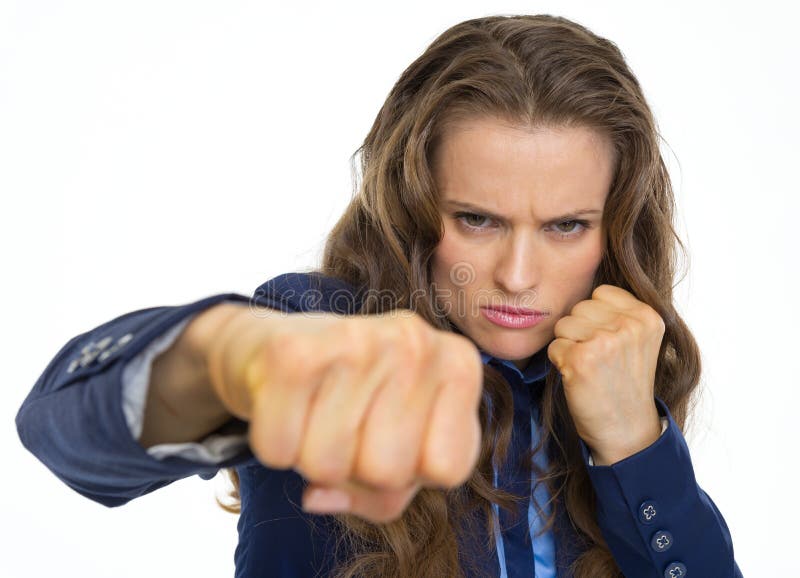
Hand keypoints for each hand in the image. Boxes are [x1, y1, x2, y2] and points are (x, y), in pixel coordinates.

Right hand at [206, 307, 483, 522]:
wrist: (283, 344)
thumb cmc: (355, 403)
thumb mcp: (399, 448)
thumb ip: (386, 496)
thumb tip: (319, 497)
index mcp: (458, 362)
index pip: (447, 470)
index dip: (412, 473)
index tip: (391, 435)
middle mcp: (416, 341)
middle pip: (389, 471)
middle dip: (357, 468)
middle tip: (345, 424)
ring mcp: (356, 338)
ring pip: (328, 468)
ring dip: (310, 457)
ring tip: (315, 412)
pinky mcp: (292, 350)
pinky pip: (279, 451)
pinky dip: (274, 445)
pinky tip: (286, 406)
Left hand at [546, 284, 664, 465]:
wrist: (627, 431)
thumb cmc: (625, 384)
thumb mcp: (637, 341)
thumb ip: (620, 313)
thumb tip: (581, 277)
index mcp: (647, 316)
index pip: (600, 293)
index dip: (595, 318)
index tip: (608, 345)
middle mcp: (629, 325)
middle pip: (578, 307)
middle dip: (580, 332)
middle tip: (599, 361)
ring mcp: (605, 341)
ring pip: (563, 325)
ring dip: (568, 347)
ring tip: (590, 369)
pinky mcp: (581, 358)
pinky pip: (553, 346)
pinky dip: (560, 363)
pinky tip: (580, 379)